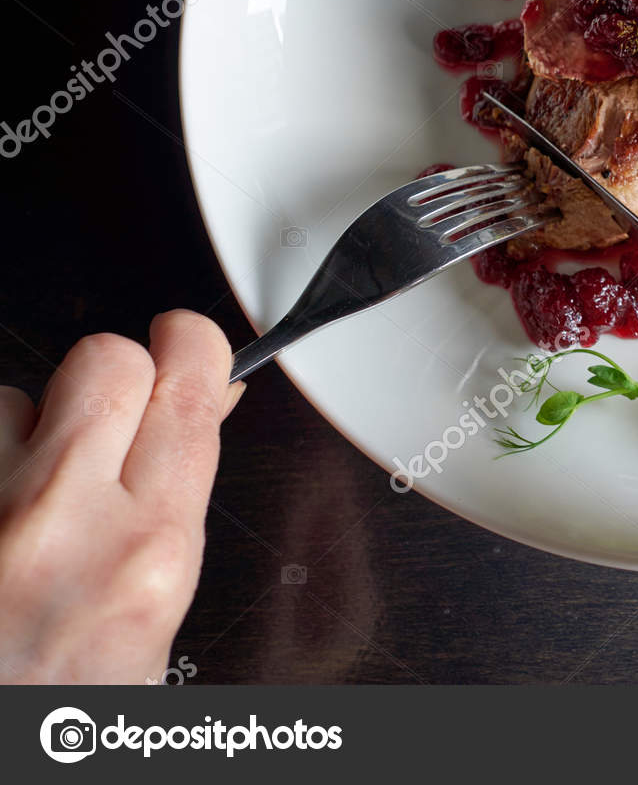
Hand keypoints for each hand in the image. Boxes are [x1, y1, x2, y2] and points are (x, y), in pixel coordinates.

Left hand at [0, 311, 238, 683]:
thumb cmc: (65, 704)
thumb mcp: (161, 612)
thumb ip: (178, 502)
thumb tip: (205, 407)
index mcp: (149, 552)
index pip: (187, 386)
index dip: (194, 346)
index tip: (190, 347)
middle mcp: (62, 523)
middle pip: (106, 358)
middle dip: (122, 370)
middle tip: (125, 408)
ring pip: (16, 396)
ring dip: (31, 426)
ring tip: (38, 487)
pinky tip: (0, 507)